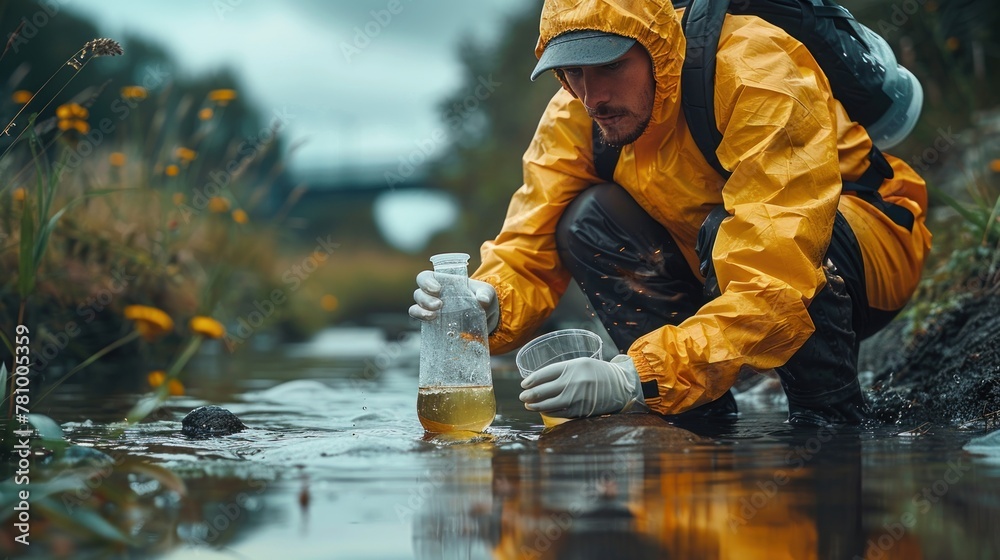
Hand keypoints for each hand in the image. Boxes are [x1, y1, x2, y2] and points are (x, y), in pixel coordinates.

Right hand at [408, 270, 498, 332]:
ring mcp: (432, 308)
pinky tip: (431, 321)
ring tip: (434, 316)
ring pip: (416, 306)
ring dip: (421, 310)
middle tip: (439, 305)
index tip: (437, 289)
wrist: (486, 318)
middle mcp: (434, 294)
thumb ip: (485, 294)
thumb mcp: (487, 293)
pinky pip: (419, 318)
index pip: (426, 277)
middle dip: (425, 299)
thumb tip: (483, 300)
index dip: (426, 281)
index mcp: (444, 282)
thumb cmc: (484, 298)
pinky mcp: (433, 321)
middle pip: (419, 292)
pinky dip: (421, 319)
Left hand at [519, 355, 646, 417]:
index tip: (523, 384)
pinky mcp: (581, 410)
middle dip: (529, 394)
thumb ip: (563, 371)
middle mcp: (573, 382)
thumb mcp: (581, 363)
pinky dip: (549, 412)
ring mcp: (577, 398)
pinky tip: (543, 410)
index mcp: (572, 366)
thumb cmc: (598, 372)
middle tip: (522, 396)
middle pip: (543, 390)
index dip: (531, 380)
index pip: (544, 374)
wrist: (621, 385)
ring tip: (528, 405)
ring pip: (549, 405)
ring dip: (536, 405)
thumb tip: (540, 381)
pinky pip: (560, 413)